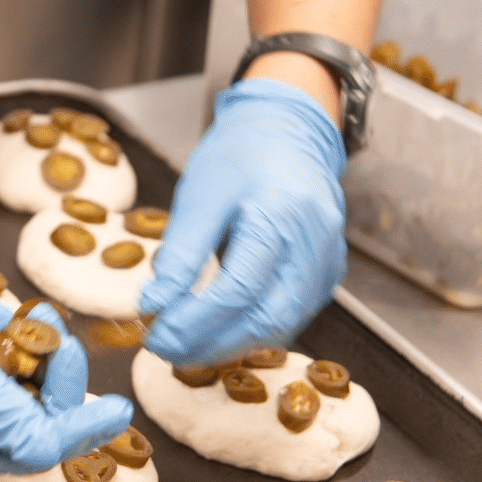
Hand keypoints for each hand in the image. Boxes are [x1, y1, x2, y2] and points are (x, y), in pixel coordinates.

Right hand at [0, 207, 131, 473]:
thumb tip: (52, 449)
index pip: (26, 451)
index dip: (75, 433)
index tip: (119, 412)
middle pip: (37, 417)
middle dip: (58, 380)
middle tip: (59, 342)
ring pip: (33, 382)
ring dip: (44, 349)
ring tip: (34, 319)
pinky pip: (18, 351)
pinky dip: (23, 330)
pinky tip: (4, 310)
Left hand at [140, 79, 345, 365]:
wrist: (287, 132)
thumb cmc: (241, 158)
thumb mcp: (200, 195)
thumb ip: (181, 253)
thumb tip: (154, 305)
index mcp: (280, 213)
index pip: (239, 288)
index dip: (195, 321)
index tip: (156, 334)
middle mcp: (314, 242)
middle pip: (268, 316)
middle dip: (214, 343)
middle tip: (167, 349)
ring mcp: (328, 260)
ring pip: (284, 324)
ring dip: (233, 344)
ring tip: (186, 347)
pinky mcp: (328, 273)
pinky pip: (293, 314)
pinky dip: (253, 330)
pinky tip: (220, 332)